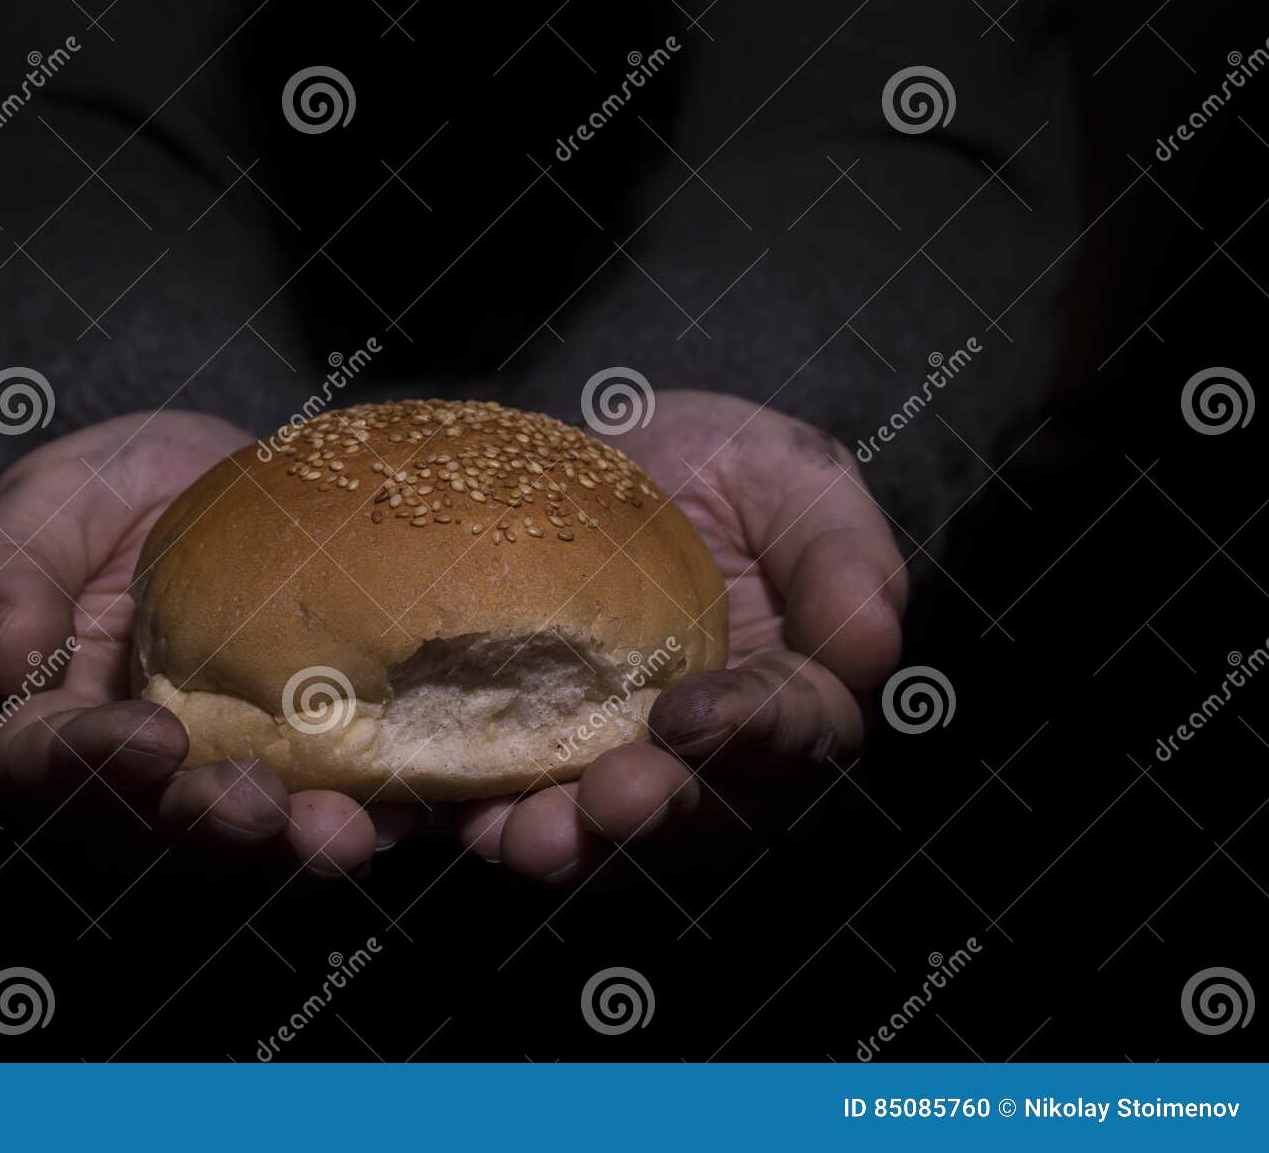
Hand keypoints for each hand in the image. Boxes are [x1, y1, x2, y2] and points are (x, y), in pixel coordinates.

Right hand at [0, 412, 410, 876]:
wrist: (227, 479)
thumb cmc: (110, 494)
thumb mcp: (42, 505)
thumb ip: (3, 579)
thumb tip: (5, 664)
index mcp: (57, 725)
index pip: (46, 770)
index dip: (92, 767)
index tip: (152, 737)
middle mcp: (149, 777)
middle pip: (165, 832)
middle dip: (215, 827)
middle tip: (260, 805)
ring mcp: (242, 775)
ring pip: (265, 841)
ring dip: (305, 845)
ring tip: (349, 830)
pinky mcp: (328, 762)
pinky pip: (360, 803)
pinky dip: (393, 810)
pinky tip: (425, 800)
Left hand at [451, 389, 907, 881]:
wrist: (594, 462)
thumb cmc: (718, 467)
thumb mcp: (793, 477)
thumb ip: (841, 554)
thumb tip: (872, 645)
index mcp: (792, 701)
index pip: (797, 737)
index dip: (752, 735)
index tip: (694, 714)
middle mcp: (707, 764)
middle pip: (699, 822)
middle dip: (653, 820)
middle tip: (608, 803)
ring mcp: (611, 774)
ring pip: (602, 845)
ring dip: (563, 848)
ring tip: (519, 835)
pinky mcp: (520, 768)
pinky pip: (500, 813)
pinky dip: (471, 820)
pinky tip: (440, 815)